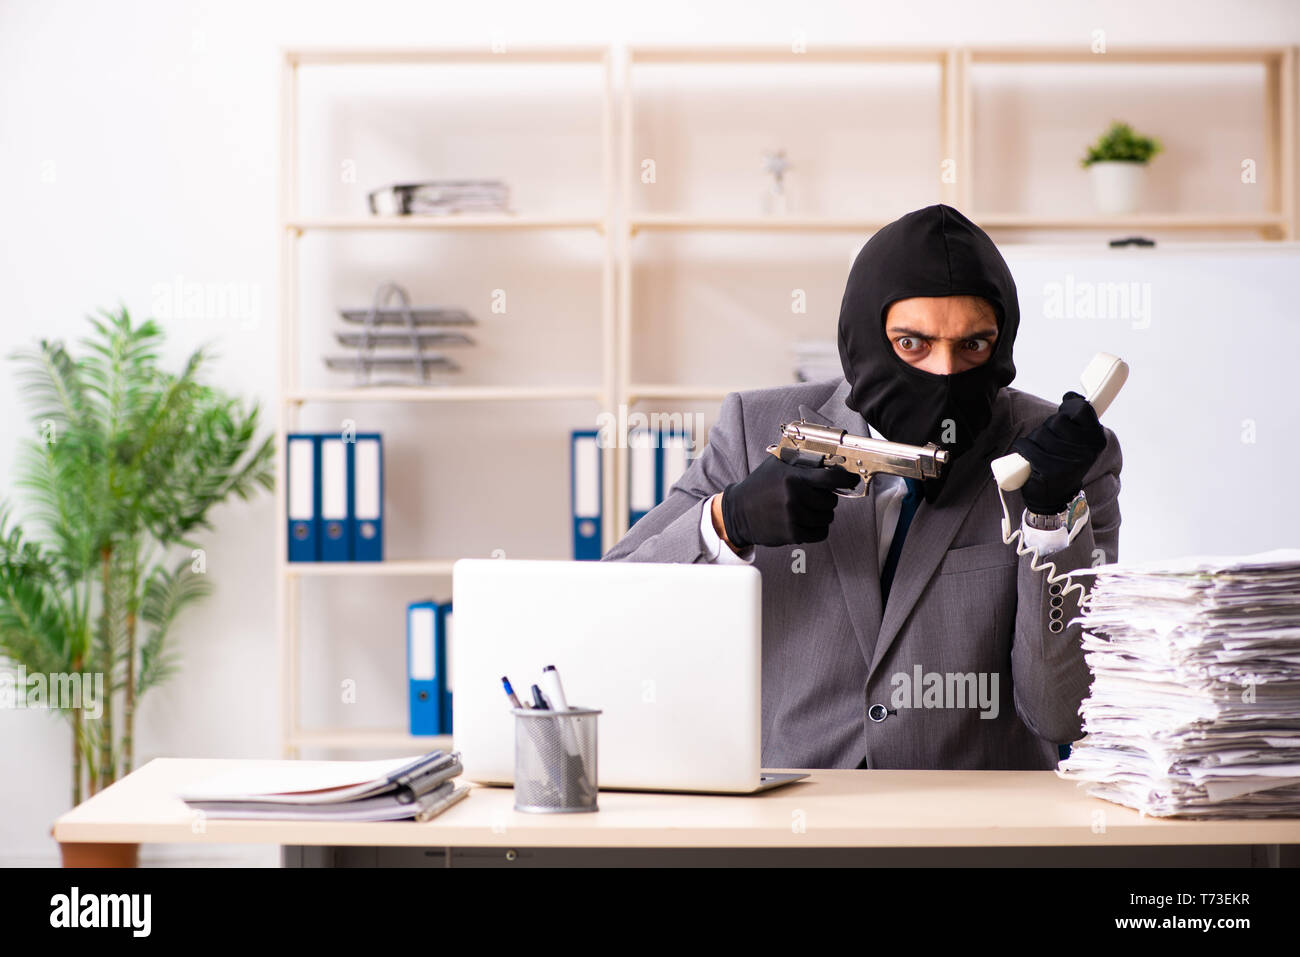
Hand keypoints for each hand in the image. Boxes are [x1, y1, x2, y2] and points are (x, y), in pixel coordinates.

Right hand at [719, 454, 859, 547]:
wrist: (738, 512)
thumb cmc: (759, 486)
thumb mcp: (776, 465)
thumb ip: (799, 459)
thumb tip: (827, 456)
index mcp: (793, 478)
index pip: (831, 478)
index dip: (846, 479)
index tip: (850, 480)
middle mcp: (794, 497)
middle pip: (831, 500)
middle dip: (827, 498)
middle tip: (816, 496)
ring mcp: (793, 517)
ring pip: (827, 518)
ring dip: (822, 514)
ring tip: (808, 509)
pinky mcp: (792, 534)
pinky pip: (820, 533)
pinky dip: (818, 529)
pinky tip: (807, 522)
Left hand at [1010, 391, 1106, 514]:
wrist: (1055, 498)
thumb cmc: (1063, 463)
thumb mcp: (1078, 442)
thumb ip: (1077, 420)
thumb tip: (1071, 396)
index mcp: (1096, 441)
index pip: (1082, 409)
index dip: (1069, 406)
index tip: (1064, 411)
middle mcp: (1086, 451)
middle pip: (1056, 420)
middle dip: (1048, 428)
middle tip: (1050, 444)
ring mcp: (1068, 462)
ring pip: (1040, 433)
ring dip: (1035, 440)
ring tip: (1041, 453)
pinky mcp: (1049, 471)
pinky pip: (1027, 447)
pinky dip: (1023, 449)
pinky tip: (1028, 458)